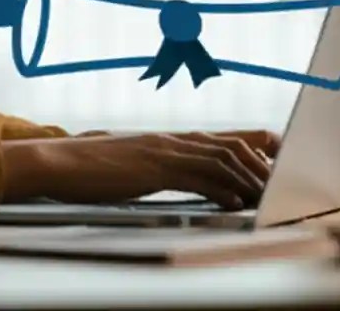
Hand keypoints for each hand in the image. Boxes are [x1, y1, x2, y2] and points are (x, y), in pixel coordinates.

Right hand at [0, 129, 279, 209]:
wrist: (57, 162)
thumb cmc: (89, 168)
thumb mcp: (133, 165)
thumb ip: (159, 168)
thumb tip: (183, 181)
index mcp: (167, 139)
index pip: (220, 138)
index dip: (253, 145)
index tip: (276, 157)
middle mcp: (171, 140)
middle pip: (229, 144)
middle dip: (261, 162)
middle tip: (283, 178)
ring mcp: (163, 152)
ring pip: (220, 159)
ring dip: (247, 178)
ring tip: (266, 194)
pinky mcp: (153, 169)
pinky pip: (197, 177)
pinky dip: (221, 189)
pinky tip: (235, 202)